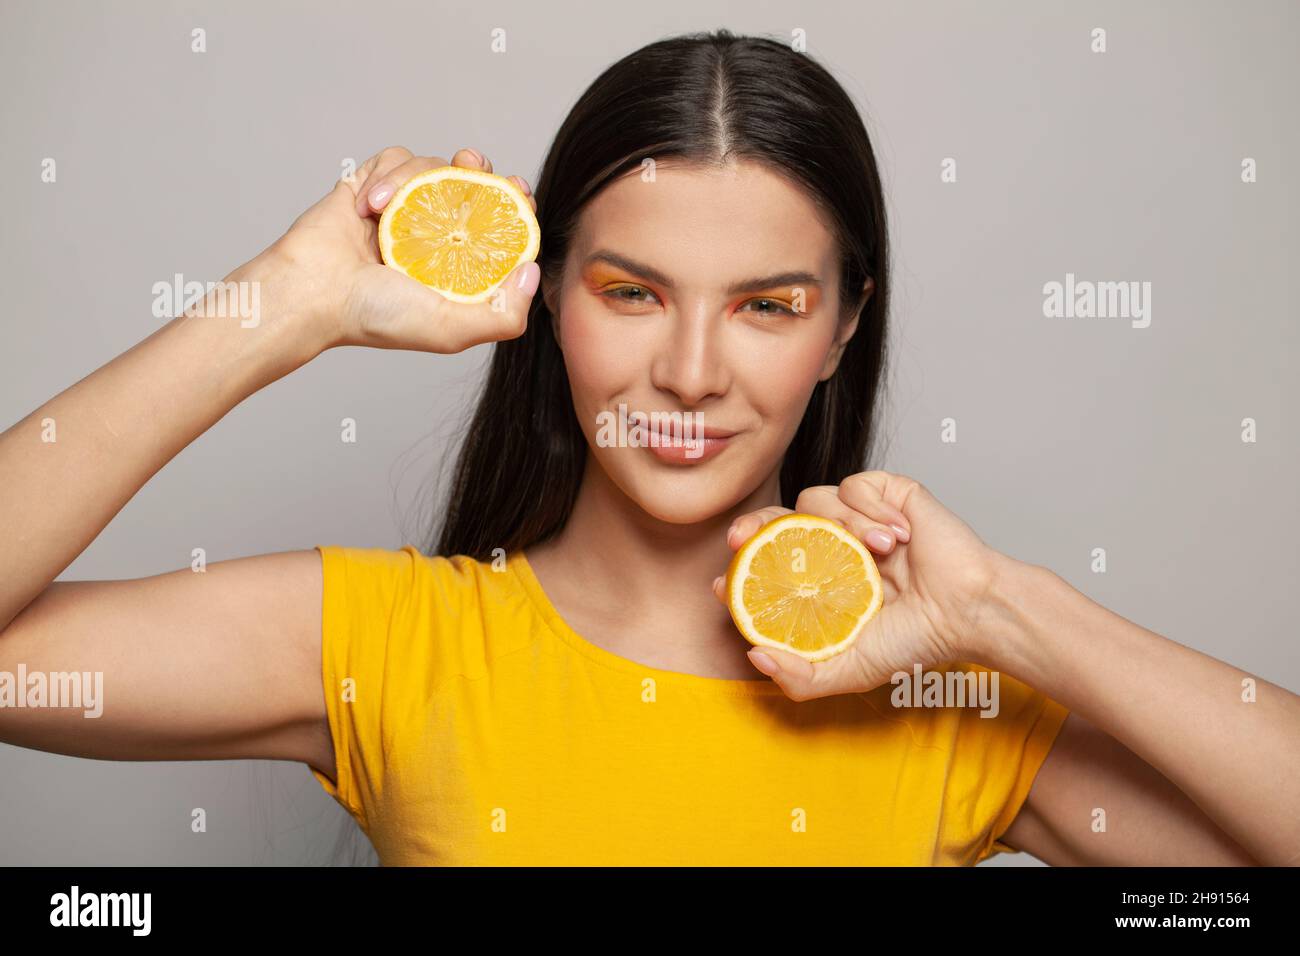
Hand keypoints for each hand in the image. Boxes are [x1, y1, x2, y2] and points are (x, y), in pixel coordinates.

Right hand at [237, 145, 540, 357]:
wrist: (314, 292)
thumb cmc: (377, 316)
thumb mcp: (453, 330)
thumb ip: (504, 316)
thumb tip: (532, 270)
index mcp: (456, 263)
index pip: (498, 224)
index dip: (514, 205)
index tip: (520, 195)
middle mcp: (434, 232)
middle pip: (474, 183)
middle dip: (482, 169)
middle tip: (475, 168)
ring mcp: (405, 206)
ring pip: (434, 166)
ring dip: (415, 180)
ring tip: (385, 210)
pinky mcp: (373, 183)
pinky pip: (396, 158)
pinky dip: (386, 176)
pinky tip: (367, 207)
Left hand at [713, 471, 1005, 700]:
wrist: (968, 610)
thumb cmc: (915, 640)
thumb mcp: (849, 670)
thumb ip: (801, 677)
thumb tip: (754, 657)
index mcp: (818, 583)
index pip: (765, 566)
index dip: (739, 569)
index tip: (723, 585)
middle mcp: (830, 547)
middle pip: (776, 521)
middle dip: (753, 525)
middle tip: (741, 538)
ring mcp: (856, 519)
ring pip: (814, 501)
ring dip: (844, 526)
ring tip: (882, 554)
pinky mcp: (885, 493)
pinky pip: (854, 485)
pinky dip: (871, 510)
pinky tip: (899, 537)